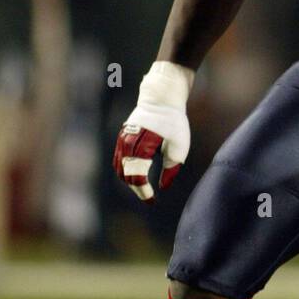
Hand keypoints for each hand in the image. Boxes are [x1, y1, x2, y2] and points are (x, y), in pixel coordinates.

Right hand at [113, 61, 193, 201]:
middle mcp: (127, 144)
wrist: (161, 98)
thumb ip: (172, 168)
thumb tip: (163, 186)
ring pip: (120, 168)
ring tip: (143, 188)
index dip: (144, 192)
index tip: (152, 201)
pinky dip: (125, 170)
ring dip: (129, 180)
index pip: (138, 177)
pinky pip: (118, 159)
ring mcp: (122, 139)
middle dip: (137, 189)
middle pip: (126, 175)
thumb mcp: (179, 146)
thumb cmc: (173, 120)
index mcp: (141, 147)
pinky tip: (137, 175)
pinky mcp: (122, 136)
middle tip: (149, 197)